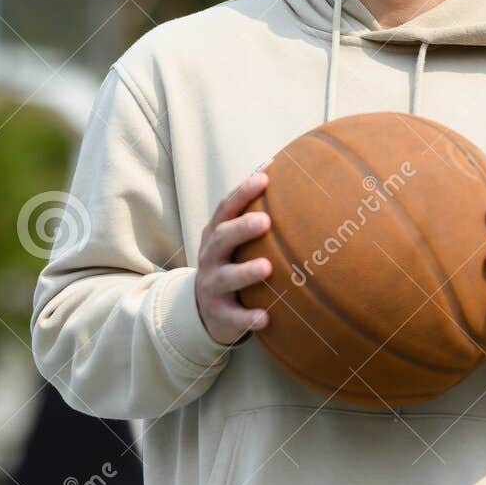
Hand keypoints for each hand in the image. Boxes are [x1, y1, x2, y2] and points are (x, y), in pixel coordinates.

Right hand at [195, 170, 274, 344]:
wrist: (206, 310)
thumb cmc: (230, 263)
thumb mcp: (233, 239)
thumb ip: (252, 211)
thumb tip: (280, 166)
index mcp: (216, 234)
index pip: (226, 208)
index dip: (242, 192)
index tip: (264, 177)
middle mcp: (210, 257)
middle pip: (221, 238)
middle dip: (241, 228)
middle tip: (266, 221)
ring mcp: (212, 286)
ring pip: (225, 278)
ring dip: (245, 272)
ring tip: (267, 267)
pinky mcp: (219, 315)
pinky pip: (233, 317)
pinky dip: (247, 318)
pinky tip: (265, 318)